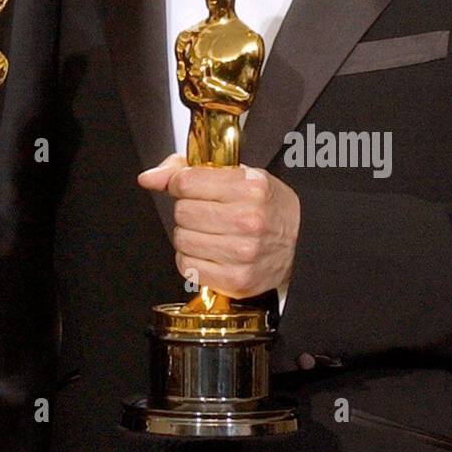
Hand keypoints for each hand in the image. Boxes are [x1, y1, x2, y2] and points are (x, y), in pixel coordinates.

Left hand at [138, 154, 299, 298]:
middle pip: (182, 212)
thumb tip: (148, 177)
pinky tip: (211, 251)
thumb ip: (189, 170)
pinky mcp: (237, 280)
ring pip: (181, 240)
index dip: (180, 184)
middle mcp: (247, 221)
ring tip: (210, 232)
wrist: (303, 242)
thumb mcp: (239, 175)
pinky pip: (187, 267)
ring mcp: (242, 254)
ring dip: (189, 235)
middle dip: (187, 209)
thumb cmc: (269, 206)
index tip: (189, 188)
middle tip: (206, 211)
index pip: (186, 183)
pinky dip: (193, 259)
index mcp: (249, 188)